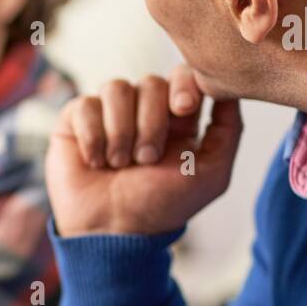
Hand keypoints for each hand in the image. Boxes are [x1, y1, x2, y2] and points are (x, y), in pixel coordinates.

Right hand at [46, 65, 242, 236]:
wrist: (111, 231)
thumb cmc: (161, 206)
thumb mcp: (211, 174)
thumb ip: (230, 130)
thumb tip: (229, 89)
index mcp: (176, 118)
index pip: (183, 74)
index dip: (183, 84)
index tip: (182, 108)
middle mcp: (142, 110)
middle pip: (151, 82)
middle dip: (151, 122)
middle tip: (146, 159)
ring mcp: (108, 112)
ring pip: (117, 88)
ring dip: (121, 132)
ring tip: (119, 165)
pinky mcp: (76, 119)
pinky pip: (85, 105)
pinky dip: (93, 137)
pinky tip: (96, 161)